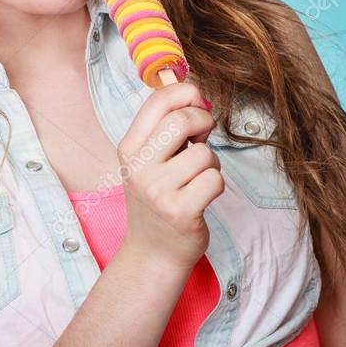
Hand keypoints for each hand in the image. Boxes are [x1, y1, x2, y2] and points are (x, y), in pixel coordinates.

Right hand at [116, 82, 222, 271]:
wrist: (152, 254)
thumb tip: (197, 95)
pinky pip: (215, 179)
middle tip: (204, 137)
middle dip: (204, 122)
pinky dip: (216, 185)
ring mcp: (158, 191)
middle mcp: (138, 168)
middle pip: (182, 120)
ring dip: (211, 162)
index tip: (198, 103)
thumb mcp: (149, 161)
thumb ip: (166, 128)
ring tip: (197, 177)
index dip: (186, 92)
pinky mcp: (181, 212)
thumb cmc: (158, 199)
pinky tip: (202, 196)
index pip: (158, 101)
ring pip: (205, 153)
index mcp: (129, 148)